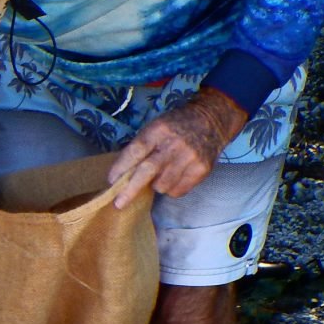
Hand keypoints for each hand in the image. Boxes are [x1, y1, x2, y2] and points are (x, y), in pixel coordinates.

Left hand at [107, 87, 249, 208]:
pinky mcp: (201, 170)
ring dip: (156, 185)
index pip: (136, 151)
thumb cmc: (176, 127)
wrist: (211, 120)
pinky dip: (171, 189)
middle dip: (130, 190)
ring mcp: (189, 158)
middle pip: (148, 171)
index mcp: (158, 131)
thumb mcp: (155, 128)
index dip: (121, 167)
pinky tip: (175, 176)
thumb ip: (140, 149)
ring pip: (162, 186)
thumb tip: (121, 176)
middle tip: (119, 203)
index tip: (111, 181)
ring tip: (162, 173)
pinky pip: (178, 191)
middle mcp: (174, 144)